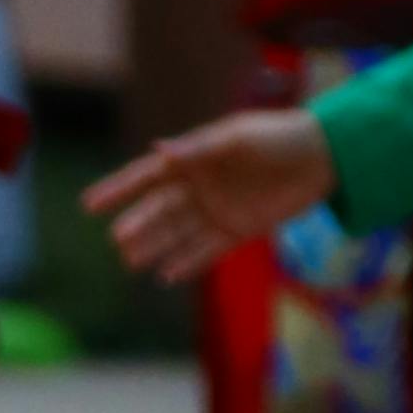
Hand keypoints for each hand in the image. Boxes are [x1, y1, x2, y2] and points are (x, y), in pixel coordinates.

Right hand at [83, 106, 335, 284]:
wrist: (322, 156)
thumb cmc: (277, 137)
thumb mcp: (237, 139)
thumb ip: (198, 150)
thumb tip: (158, 151)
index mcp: (193, 159)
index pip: (146, 176)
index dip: (118, 189)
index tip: (89, 204)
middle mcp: (200, 187)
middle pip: (160, 210)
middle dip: (138, 225)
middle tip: (117, 242)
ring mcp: (218, 210)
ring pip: (178, 233)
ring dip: (155, 247)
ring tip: (131, 262)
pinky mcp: (240, 230)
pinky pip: (208, 250)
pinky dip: (188, 263)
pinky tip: (167, 275)